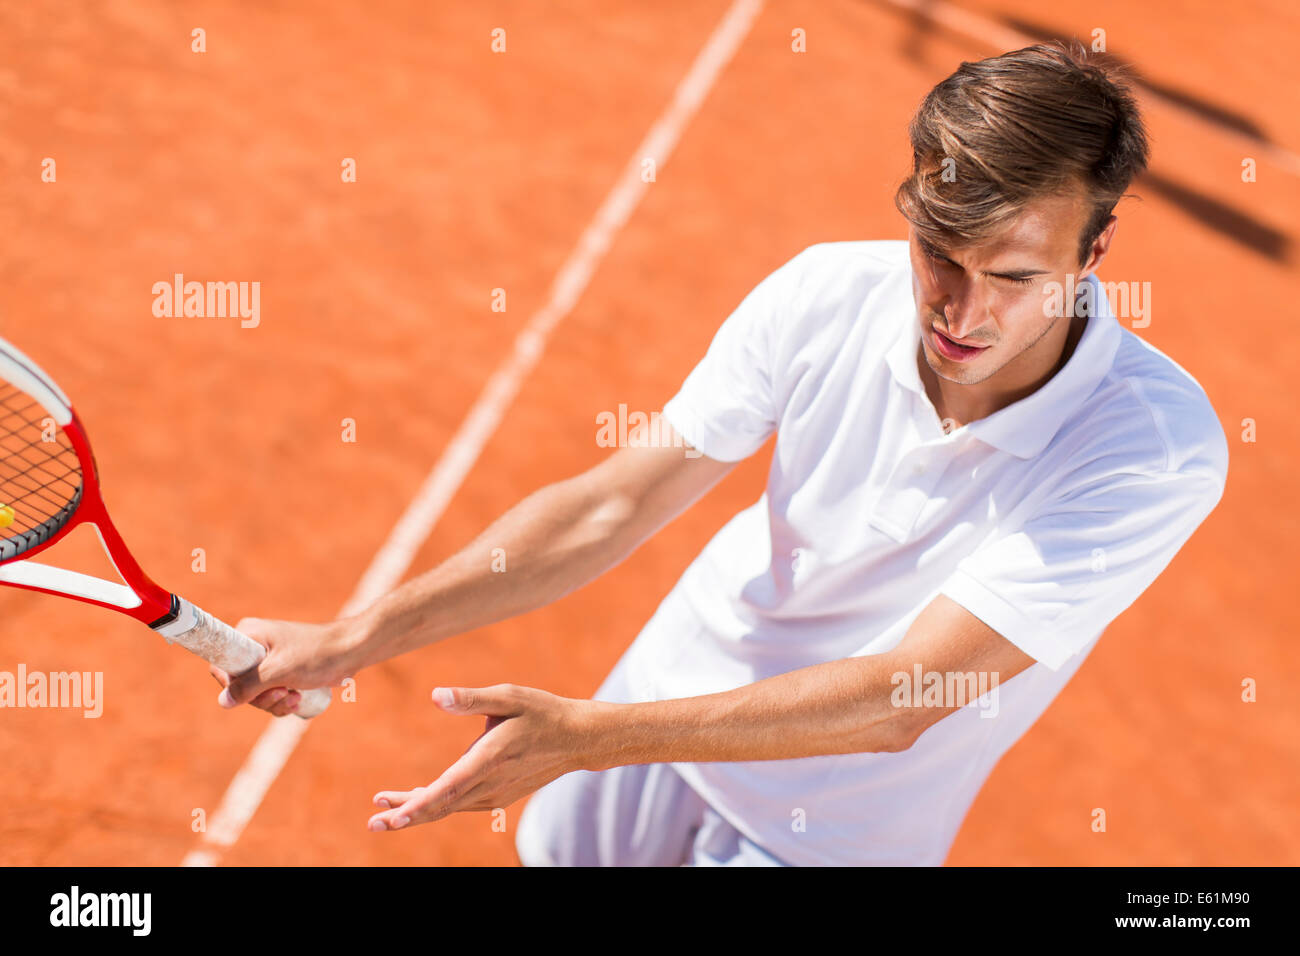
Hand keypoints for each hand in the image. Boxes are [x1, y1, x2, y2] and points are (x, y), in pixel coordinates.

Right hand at [210, 616, 363, 716]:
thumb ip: (249, 686)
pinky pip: (271, 695)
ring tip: (296, 696)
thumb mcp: (279, 671)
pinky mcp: (282, 672)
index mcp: (248, 634)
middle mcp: (254, 645)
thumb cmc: (318, 654)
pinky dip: (282, 703)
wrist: (352, 651)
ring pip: (256, 694)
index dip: (232, 685)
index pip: (221, 665)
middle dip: (261, 697)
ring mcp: (268, 660)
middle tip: (284, 693)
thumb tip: (223, 702)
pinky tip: (298, 699)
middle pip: (239, 685)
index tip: (255, 689)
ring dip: (275, 702)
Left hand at [367, 684, 597, 830]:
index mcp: (491, 758)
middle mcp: (491, 783)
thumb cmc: (542, 711)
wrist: (577, 738)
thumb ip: (471, 698)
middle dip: (405, 816)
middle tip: (373, 824)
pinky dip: (438, 806)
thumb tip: (435, 695)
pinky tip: (419, 801)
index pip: (448, 788)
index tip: (391, 815)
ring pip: (450, 808)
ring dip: (417, 811)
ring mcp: (496, 794)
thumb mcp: (509, 696)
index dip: (417, 804)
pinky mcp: (499, 797)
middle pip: (442, 806)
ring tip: (384, 811)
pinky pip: (462, 805)